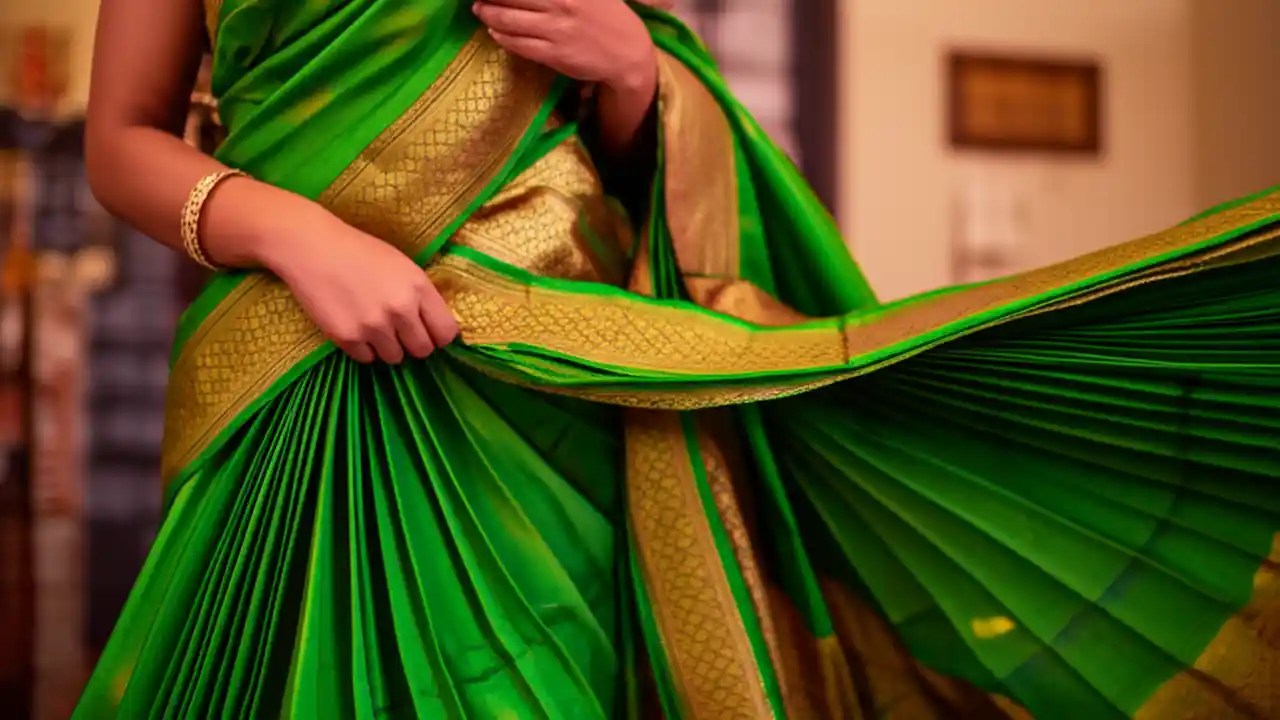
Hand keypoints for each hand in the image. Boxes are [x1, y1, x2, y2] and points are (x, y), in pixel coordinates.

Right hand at [263, 214, 458, 364]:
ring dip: (388, 347)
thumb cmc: (360, 252)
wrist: (312, 247)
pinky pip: (367, 359)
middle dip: (414, 344)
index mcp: (418, 287)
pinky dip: (364, 349)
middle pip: (423, 350)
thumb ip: (421, 296)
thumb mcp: (402, 266)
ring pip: (395, 358)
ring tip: (374, 326)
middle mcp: (400, 309)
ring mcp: (373, 326)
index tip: (429, 333)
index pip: (446, 333)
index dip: (439, 336)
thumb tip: (436, 327)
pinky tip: (356, 328)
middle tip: (400, 332)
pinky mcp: (347, 337)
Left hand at [473, 0, 655, 91]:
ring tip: (480, 9)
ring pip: (507, 20)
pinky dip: (501, 37)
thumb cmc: (606, 14)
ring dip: (487, 14)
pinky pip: (518, 45)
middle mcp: (561, 3)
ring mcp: (556, 30)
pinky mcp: (554, 54)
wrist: (627, 51)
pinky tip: (495, 31)